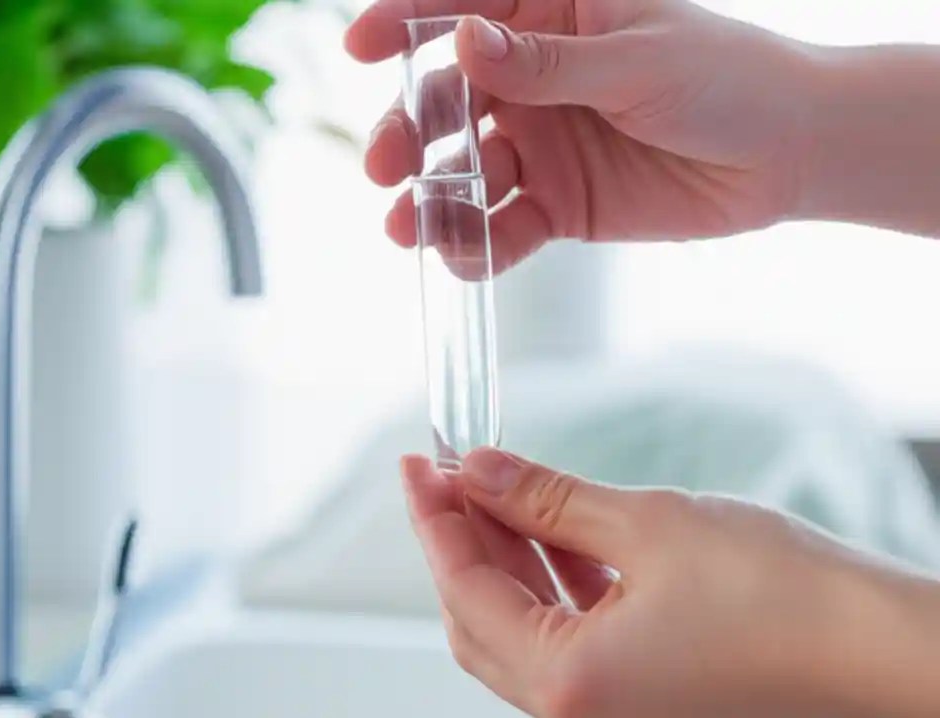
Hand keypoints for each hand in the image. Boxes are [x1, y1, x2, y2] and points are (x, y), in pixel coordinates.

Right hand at [347, 0, 818, 270]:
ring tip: (405, 227)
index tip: (360, 47)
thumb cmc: (728, 77)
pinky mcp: (558, 203)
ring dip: (430, 199)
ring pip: (465, 170)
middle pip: (447, 101)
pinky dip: (478, 245)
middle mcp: (533, 78)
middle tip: (383, 166)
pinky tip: (458, 259)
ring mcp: (541, 142)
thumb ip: (545, 63)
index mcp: (552, 13)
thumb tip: (462, 40)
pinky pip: (503, 226)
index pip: (461, 9)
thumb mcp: (636, 60)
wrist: (791, 155)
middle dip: (408, 132)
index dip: (403, 23)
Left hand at [401, 448, 939, 717]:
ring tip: (494, 488)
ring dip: (503, 558)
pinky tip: (552, 534)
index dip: (434, 519)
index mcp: (568, 684)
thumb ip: (546, 500)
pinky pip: (568, 640)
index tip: (418, 464)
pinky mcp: (641, 698)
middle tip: (447, 472)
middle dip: (460, 540)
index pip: (464, 590)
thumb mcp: (647, 526)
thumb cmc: (785, 597)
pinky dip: (551, 585)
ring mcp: (610, 712)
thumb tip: (478, 471)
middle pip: (480, 617)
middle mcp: (579, 714)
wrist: (884, 653)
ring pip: (521, 628)